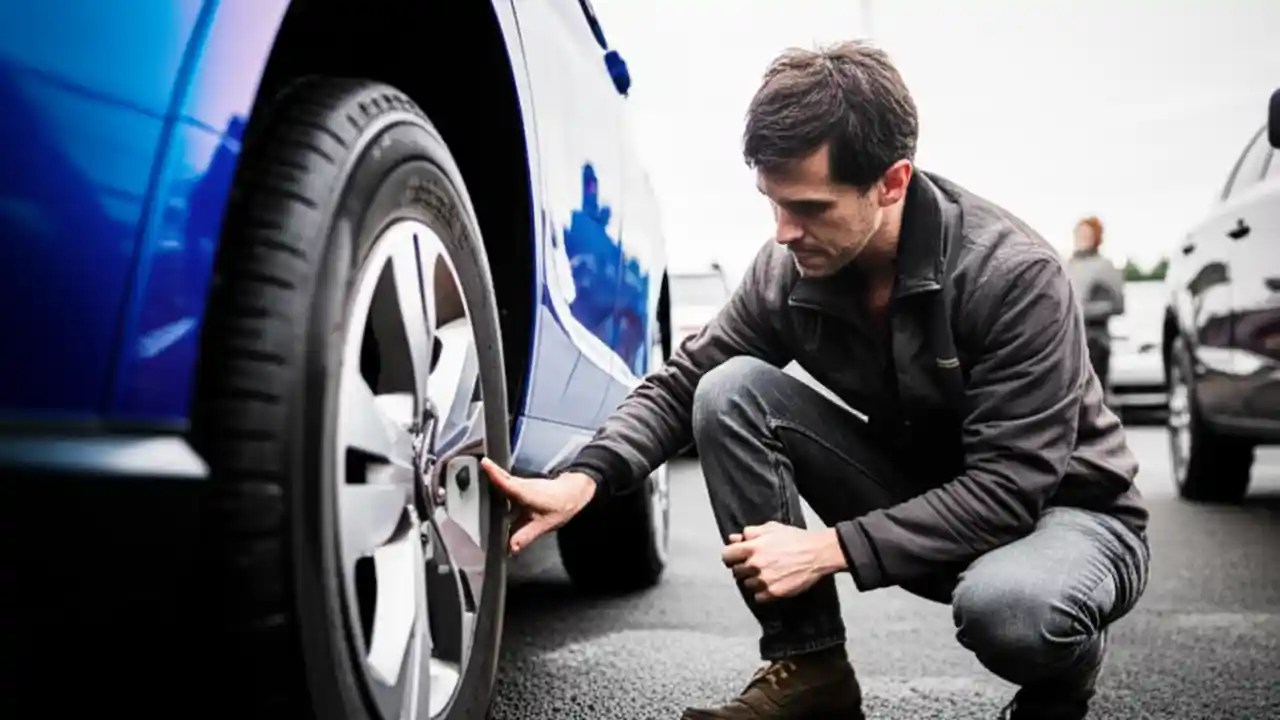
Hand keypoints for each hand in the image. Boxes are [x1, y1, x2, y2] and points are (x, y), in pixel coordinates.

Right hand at [480, 458, 596, 554]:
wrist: (572, 493)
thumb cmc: (560, 505)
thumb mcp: (543, 525)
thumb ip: (525, 536)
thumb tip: (510, 548)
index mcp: (527, 493)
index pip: (509, 483)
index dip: (496, 474)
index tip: (484, 463)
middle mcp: (522, 486)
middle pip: (501, 479)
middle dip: (486, 475)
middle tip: (468, 471)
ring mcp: (520, 484)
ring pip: (502, 481)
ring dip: (490, 479)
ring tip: (475, 483)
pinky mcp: (519, 486)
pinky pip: (505, 486)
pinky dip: (496, 486)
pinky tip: (488, 497)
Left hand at [721, 522, 846, 602]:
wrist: (817, 554)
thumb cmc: (795, 539)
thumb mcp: (771, 528)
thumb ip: (750, 533)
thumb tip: (734, 538)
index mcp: (752, 547)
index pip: (726, 556)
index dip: (730, 556)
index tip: (736, 558)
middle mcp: (755, 565)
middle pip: (736, 571)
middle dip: (743, 568)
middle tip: (755, 565)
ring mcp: (764, 580)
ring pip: (747, 585)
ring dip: (753, 580)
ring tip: (766, 574)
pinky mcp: (773, 593)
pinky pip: (757, 597)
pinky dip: (762, 593)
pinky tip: (771, 584)